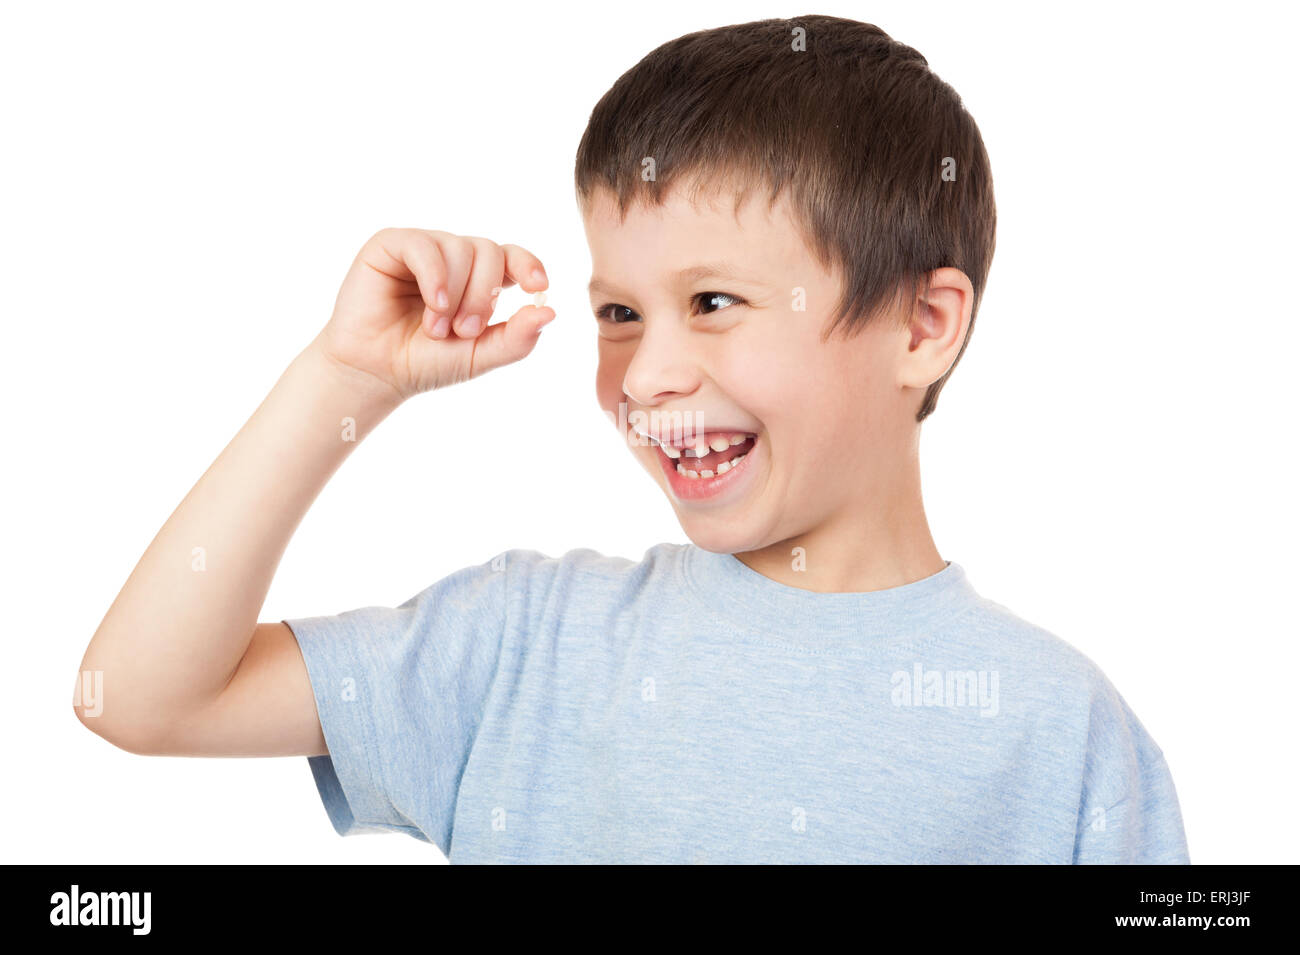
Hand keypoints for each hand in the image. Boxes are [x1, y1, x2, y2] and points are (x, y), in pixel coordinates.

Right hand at [311, 227, 554, 400]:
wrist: (376, 372)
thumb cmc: (427, 362)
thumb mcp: (479, 356)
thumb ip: (516, 338)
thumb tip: (550, 311)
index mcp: (481, 278)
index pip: (513, 257)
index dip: (529, 264)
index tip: (538, 286)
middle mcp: (455, 257)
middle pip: (489, 252)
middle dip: (484, 295)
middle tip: (464, 332)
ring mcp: (424, 248)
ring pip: (459, 248)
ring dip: (455, 295)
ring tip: (436, 329)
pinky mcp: (391, 245)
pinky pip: (425, 246)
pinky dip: (435, 277)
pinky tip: (434, 305)